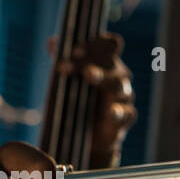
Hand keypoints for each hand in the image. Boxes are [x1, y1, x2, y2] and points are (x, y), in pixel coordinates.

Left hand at [51, 33, 136, 168]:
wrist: (84, 137)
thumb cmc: (76, 102)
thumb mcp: (66, 82)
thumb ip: (62, 60)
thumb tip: (53, 41)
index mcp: (106, 62)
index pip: (108, 45)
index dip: (94, 44)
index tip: (74, 49)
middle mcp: (117, 76)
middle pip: (110, 62)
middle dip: (88, 60)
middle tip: (67, 64)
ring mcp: (123, 97)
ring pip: (118, 84)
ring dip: (102, 77)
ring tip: (89, 75)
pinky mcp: (125, 118)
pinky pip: (126, 113)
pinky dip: (118, 111)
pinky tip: (110, 111)